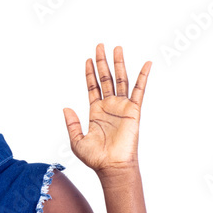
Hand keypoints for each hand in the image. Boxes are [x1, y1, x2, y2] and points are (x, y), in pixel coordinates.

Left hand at [63, 43, 149, 174]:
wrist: (112, 166)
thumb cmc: (95, 157)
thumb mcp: (77, 140)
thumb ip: (72, 123)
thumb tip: (66, 108)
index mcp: (96, 111)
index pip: (93, 86)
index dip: (89, 73)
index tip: (88, 59)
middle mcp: (109, 106)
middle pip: (106, 78)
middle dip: (102, 62)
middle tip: (100, 46)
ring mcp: (122, 107)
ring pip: (121, 79)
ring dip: (118, 64)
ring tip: (117, 48)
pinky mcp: (134, 110)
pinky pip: (139, 90)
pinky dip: (143, 76)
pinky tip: (146, 63)